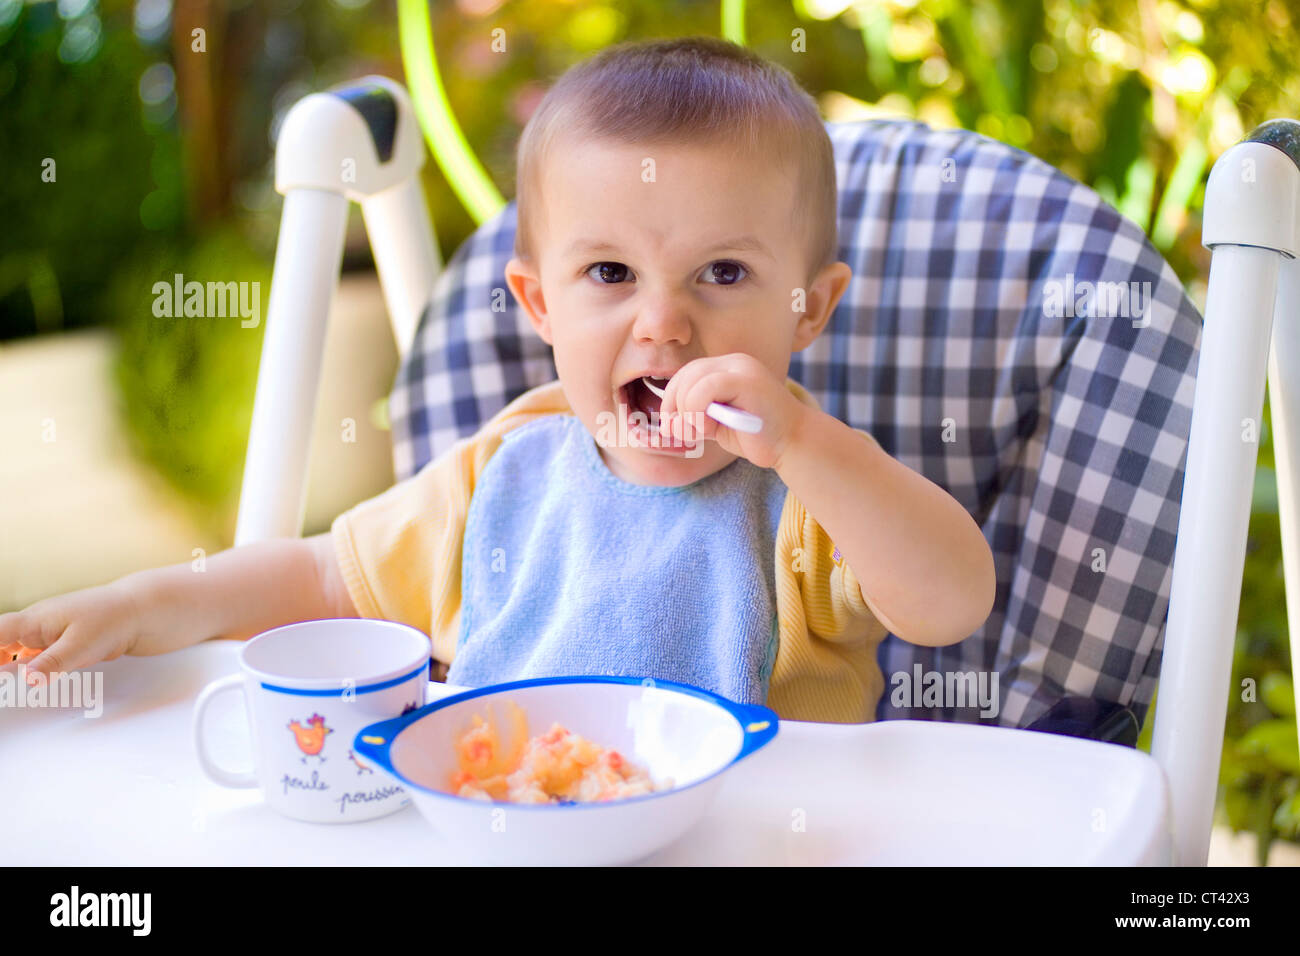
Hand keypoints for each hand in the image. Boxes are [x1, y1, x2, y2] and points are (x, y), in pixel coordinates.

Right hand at [0, 581, 145, 681]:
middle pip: (1, 643)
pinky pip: (34, 658)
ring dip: (10, 668)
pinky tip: (29, 682)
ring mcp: (46, 634)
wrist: (137, 612)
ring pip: (16, 653)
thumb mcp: (80, 644)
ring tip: (8, 687)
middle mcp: (35, 625)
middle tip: (3, 686)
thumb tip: (27, 680)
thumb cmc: (110, 619)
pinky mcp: (58, 644)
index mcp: (34, 620)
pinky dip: (28, 670)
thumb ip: (52, 663)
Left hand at [656, 353, 807, 468]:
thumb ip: (694, 416)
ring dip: (687, 412)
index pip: (686, 374)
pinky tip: (709, 429)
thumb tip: (667, 423)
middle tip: (684, 433)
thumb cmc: (756, 436)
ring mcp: (742, 369)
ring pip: (692, 380)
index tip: (675, 426)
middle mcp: (734, 362)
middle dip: (675, 406)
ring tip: (700, 433)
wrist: (793, 444)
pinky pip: (707, 387)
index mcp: (727, 368)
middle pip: (685, 374)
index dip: (671, 400)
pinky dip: (697, 411)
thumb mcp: (716, 423)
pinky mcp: (747, 380)